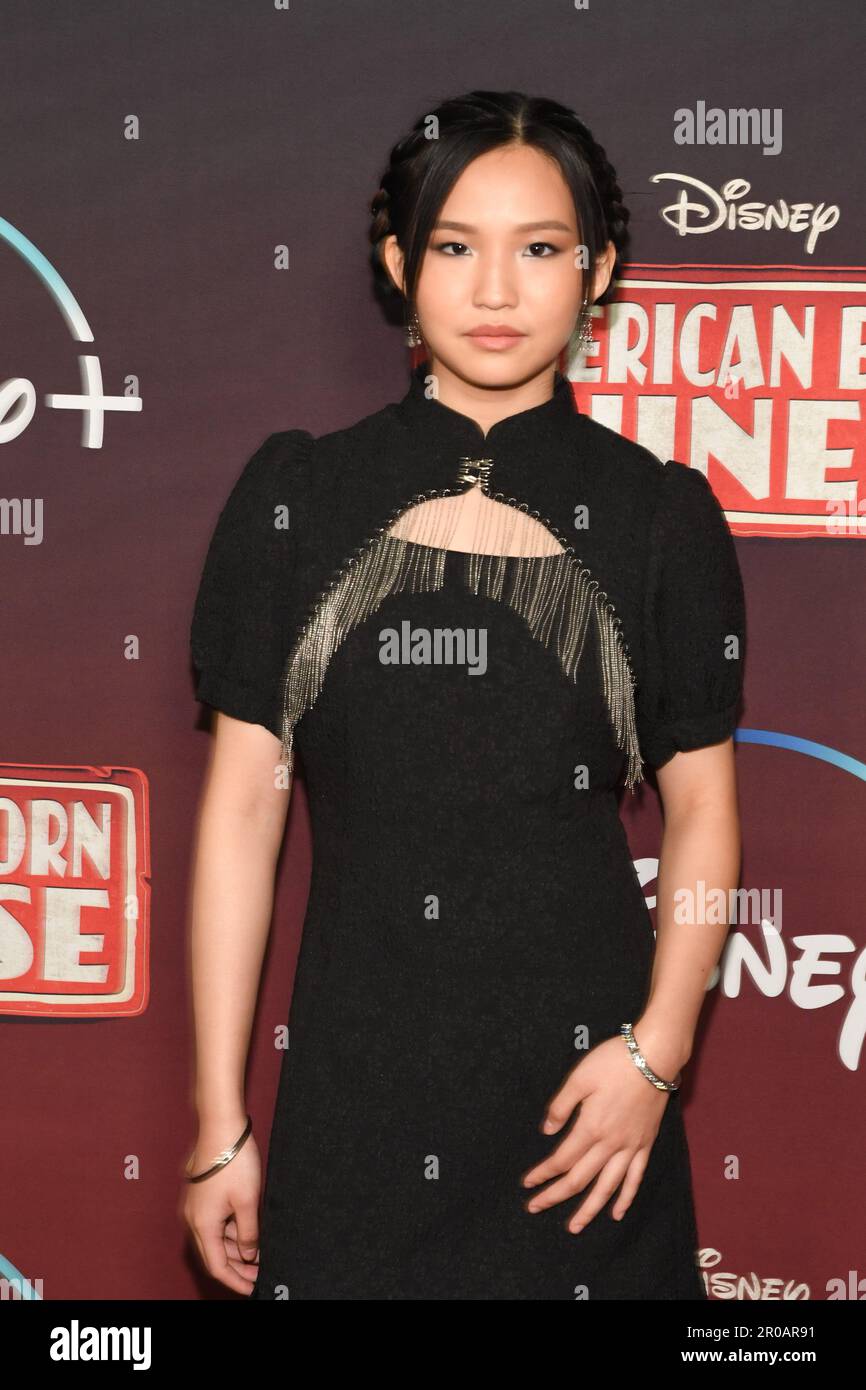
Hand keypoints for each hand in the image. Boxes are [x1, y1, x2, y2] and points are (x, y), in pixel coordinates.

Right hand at [181, 1120, 261, 1294]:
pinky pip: (215, 1222)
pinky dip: (231, 1231)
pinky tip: (249, 1231)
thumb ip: (248, 1233)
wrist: (220, 1127)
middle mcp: (193, 1220)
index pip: (218, 1266)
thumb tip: (249, 1254)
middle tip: (260, 1274)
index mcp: (203, 1226)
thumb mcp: (248, 1201)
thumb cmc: (233, 1161)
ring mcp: (195, 1207)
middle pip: (215, 1254)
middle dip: (238, 1267)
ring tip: (260, 1254)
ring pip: (216, 1237)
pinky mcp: (201, 1194)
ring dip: (236, 1248)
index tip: (253, 1288)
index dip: (236, 1281)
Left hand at [521, 1031, 672, 1233]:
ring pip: (607, 1187)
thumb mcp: (579, 1077)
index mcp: (591, 1128)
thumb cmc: (613, 1062)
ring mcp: (630, 1147)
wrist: (654, 1057)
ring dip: (589, 1209)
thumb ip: (561, 1106)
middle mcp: (610, 1144)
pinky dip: (626, 1198)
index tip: (527, 1183)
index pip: (561, 1160)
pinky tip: (617, 1213)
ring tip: (574, 1227)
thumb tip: (547, 1131)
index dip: (542, 1174)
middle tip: (535, 1208)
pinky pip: (635, 1178)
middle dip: (555, 1196)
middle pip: (579, 1179)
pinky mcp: (645, 1144)